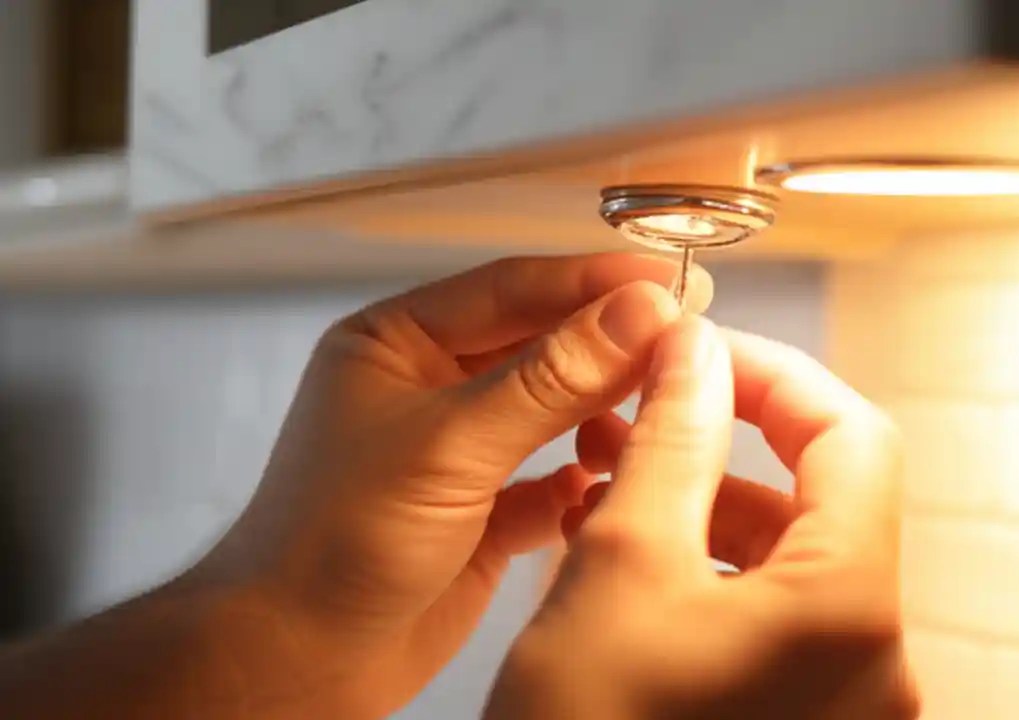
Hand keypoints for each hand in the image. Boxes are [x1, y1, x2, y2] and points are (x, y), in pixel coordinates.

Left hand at [187, 254, 712, 717]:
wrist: (297, 661)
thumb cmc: (333, 540)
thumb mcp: (449, 444)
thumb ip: (549, 379)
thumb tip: (637, 315)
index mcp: (398, 341)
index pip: (511, 288)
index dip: (592, 280)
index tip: (666, 281)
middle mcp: (429, 386)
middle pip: (540, 343)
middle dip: (608, 342)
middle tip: (687, 333)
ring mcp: (460, 450)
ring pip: (553, 410)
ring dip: (602, 408)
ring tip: (663, 399)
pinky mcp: (486, 511)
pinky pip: (552, 477)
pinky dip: (583, 477)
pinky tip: (606, 478)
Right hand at [484, 319, 917, 719]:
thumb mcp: (621, 560)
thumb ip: (671, 437)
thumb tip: (694, 349)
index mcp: (850, 608)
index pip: (852, 435)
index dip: (773, 375)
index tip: (698, 349)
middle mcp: (874, 660)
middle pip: (823, 495)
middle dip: (726, 438)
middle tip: (641, 404)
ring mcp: (843, 699)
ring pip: (788, 555)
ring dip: (705, 501)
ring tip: (607, 472)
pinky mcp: (802, 719)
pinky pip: (772, 613)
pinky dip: (708, 567)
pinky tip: (623, 546)